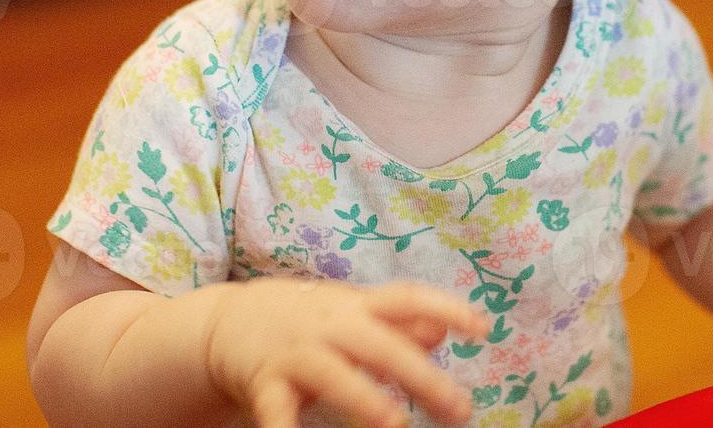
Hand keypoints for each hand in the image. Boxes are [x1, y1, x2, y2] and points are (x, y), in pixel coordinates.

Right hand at [204, 275, 492, 427]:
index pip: (407, 298)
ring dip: (363, 398)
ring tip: (394, 425)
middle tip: (459, 409)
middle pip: (380, 345)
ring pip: (333, 373)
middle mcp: (329, 325)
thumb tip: (442, 331)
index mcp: (356, 306)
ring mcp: (296, 353)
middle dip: (421, 377)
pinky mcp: (263, 382)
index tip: (484, 329)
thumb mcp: (351, 315)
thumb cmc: (307, 323)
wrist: (227, 323)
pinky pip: (276, 411)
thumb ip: (396, 323)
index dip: (447, 307)